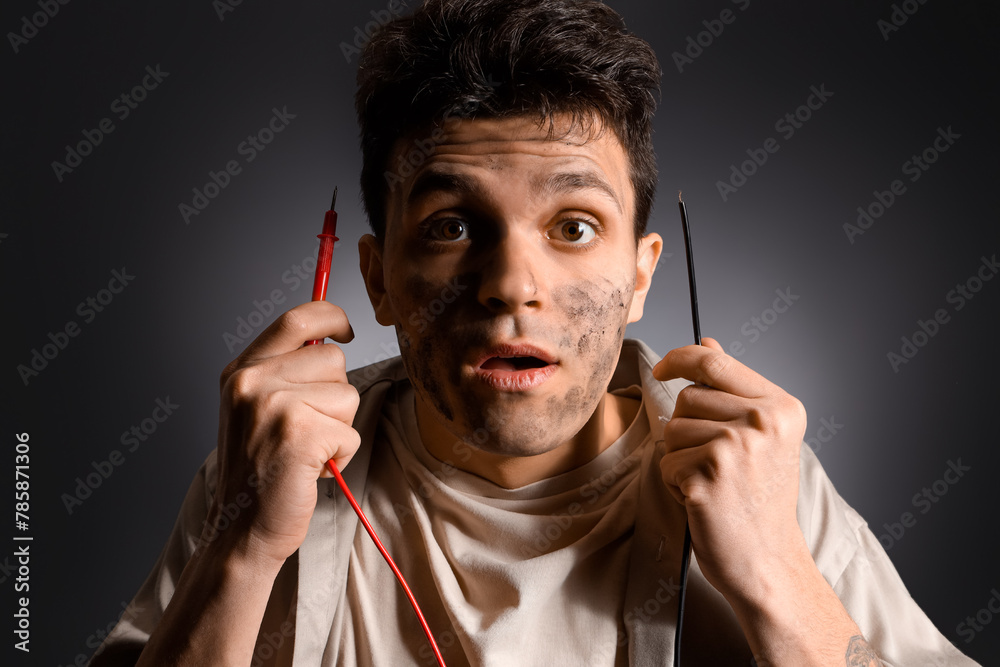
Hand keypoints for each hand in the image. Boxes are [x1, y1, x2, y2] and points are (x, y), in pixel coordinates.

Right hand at [210, 301, 360, 566]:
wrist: (241, 530)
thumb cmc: (259, 473)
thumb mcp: (257, 411)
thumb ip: (284, 374)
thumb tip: (331, 340)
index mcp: (241, 371)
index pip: (296, 319)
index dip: (330, 316)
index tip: (346, 330)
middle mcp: (252, 381)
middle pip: (333, 359)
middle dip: (336, 397)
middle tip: (308, 431)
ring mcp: (274, 405)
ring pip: (347, 395)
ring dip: (339, 429)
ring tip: (306, 452)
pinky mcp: (299, 433)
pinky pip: (350, 432)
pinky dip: (341, 455)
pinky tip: (310, 470)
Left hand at [652, 337, 808, 604]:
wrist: (768, 561)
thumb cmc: (760, 502)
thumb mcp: (762, 438)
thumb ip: (733, 390)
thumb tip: (707, 342)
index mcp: (781, 407)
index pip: (714, 360)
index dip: (680, 358)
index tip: (664, 369)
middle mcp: (762, 421)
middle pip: (687, 397)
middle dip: (685, 429)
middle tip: (715, 465)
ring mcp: (735, 447)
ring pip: (672, 430)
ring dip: (680, 458)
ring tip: (712, 483)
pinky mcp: (708, 474)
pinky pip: (666, 463)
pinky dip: (675, 484)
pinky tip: (703, 500)